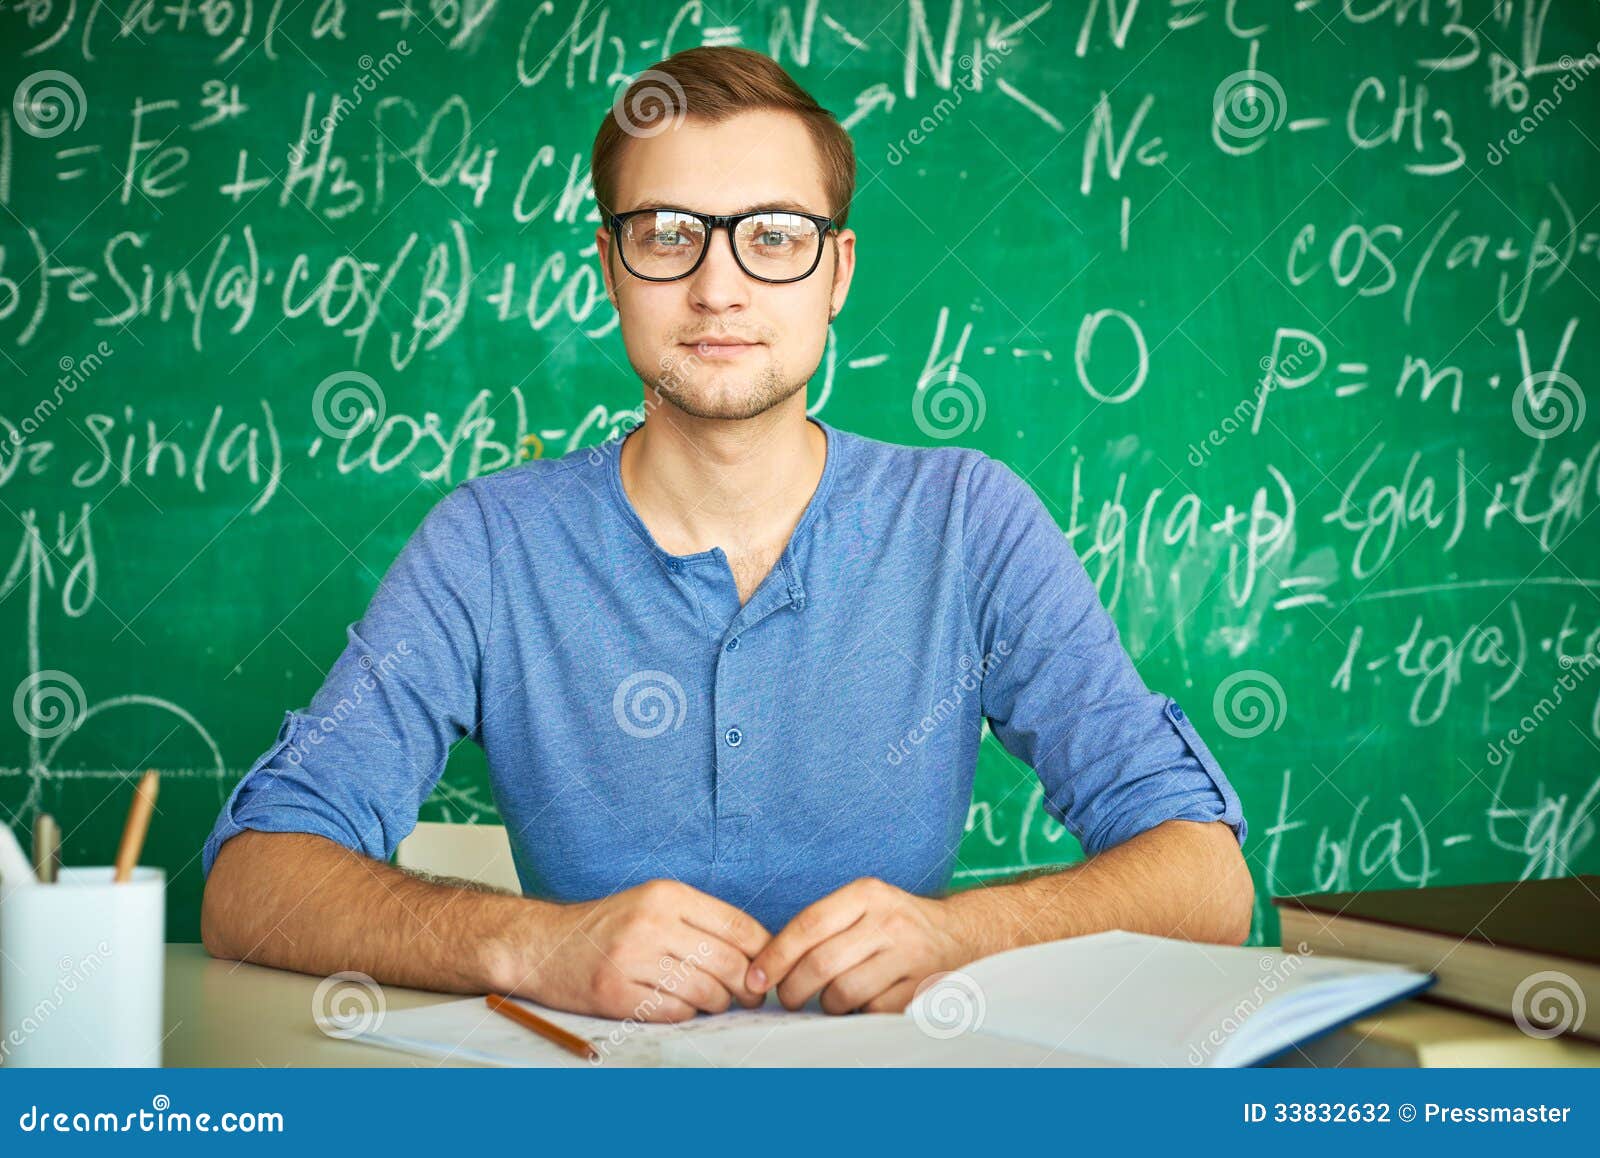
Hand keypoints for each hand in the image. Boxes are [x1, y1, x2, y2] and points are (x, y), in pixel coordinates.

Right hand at [516, 879, 769, 1021]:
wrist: (543, 945)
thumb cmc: (607, 927)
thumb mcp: (653, 904)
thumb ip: (700, 921)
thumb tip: (756, 951)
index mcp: (667, 895)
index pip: (738, 924)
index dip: (763, 951)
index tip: (766, 967)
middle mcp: (651, 923)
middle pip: (728, 961)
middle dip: (747, 986)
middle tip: (749, 996)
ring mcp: (631, 959)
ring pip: (706, 991)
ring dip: (718, 1003)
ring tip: (714, 1001)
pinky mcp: (615, 993)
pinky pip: (675, 1012)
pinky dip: (687, 1014)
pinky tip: (680, 1005)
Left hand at [745, 878, 975, 1013]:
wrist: (960, 935)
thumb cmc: (894, 925)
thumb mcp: (863, 907)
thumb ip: (822, 927)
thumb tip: (767, 966)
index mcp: (867, 893)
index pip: (808, 925)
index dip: (775, 957)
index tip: (756, 979)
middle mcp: (890, 920)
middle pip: (821, 963)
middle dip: (793, 989)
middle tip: (788, 998)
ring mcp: (910, 955)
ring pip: (844, 992)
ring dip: (827, 1005)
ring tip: (829, 1000)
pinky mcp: (923, 987)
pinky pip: (873, 1011)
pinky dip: (859, 1014)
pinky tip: (862, 1004)